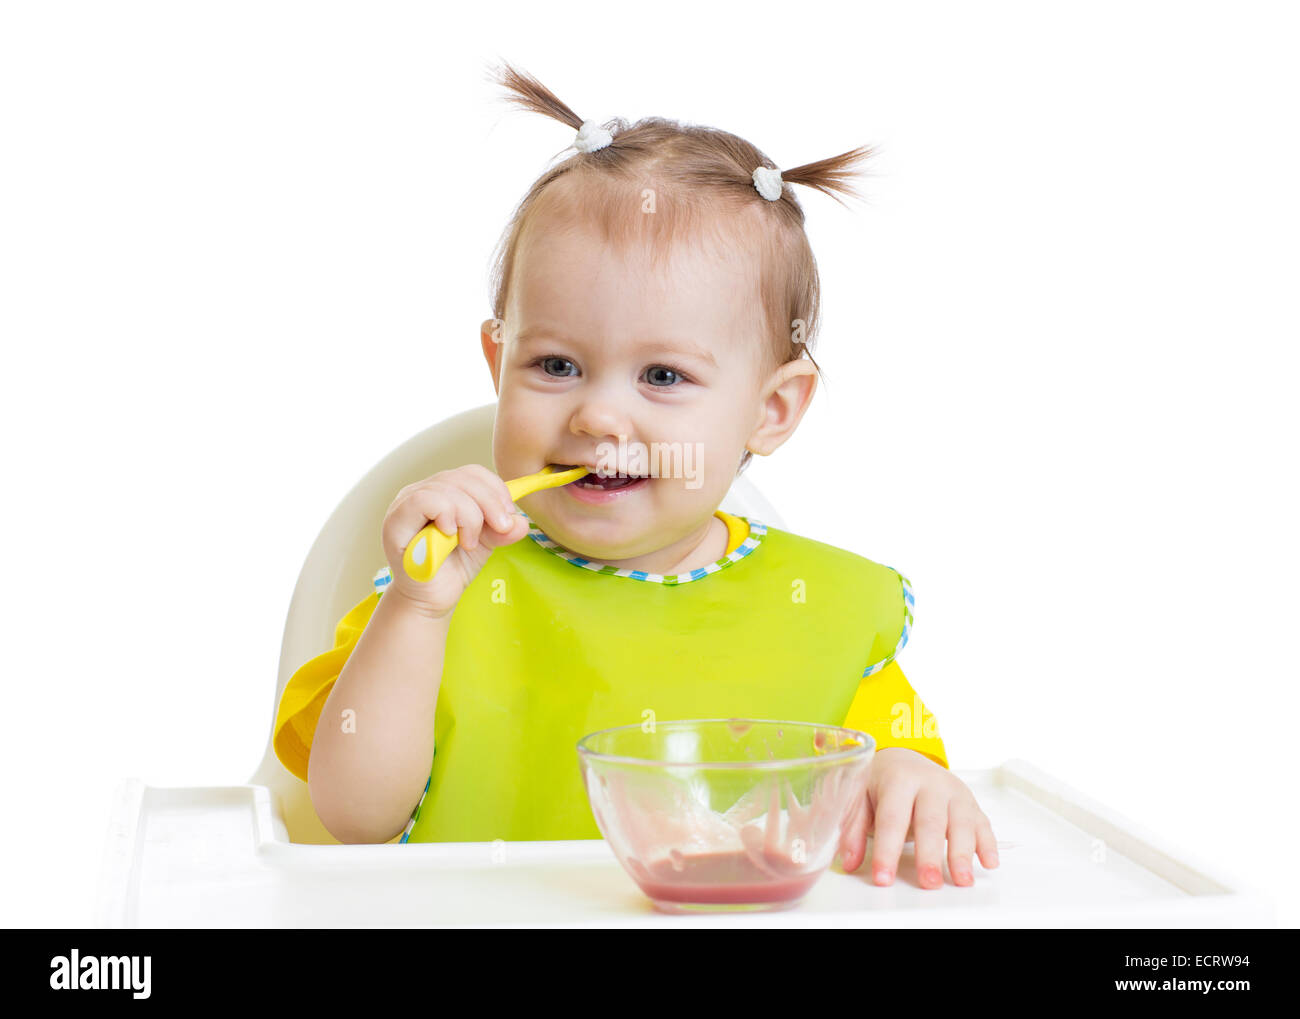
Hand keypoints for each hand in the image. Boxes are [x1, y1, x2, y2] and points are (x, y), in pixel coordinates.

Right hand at [380, 464, 531, 617]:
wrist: (432, 599)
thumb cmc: (453, 567)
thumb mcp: (486, 543)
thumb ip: (502, 529)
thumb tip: (519, 522)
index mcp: (443, 491)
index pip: (471, 473)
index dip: (495, 489)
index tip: (509, 515)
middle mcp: (421, 491)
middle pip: (462, 477)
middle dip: (490, 502)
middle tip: (500, 528)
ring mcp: (405, 503)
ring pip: (446, 488)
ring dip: (469, 515)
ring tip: (469, 542)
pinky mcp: (395, 521)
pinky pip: (423, 500)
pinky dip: (446, 514)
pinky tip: (451, 534)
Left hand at [838, 747, 998, 887]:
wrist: (904, 756)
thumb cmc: (881, 781)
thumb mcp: (859, 795)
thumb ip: (854, 827)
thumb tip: (849, 861)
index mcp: (898, 779)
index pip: (892, 818)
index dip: (887, 850)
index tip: (883, 878)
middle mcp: (930, 783)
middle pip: (931, 821)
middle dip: (930, 854)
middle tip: (928, 882)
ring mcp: (954, 792)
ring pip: (962, 822)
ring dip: (963, 852)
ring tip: (962, 880)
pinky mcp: (970, 802)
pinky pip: (983, 822)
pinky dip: (987, 843)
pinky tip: (988, 863)